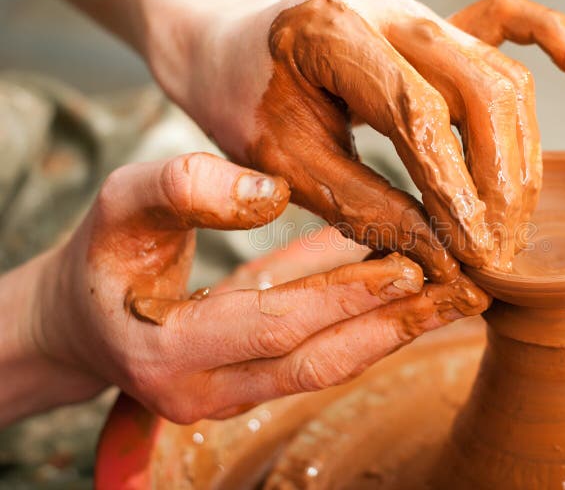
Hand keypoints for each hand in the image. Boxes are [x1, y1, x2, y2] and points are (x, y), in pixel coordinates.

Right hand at [10, 153, 485, 423]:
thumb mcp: (122, 204)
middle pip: (317, 362)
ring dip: (394, 335)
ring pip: (327, 369)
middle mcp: (203, 392)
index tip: (410, 265)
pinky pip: (319, 360)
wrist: (81, 319)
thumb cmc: (102, 257)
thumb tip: (272, 191)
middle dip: (392, 326)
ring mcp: (230, 398)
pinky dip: (368, 330)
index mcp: (165, 350)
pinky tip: (414, 299)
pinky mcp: (252, 388)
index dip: (344, 297)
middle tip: (462, 289)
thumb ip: (185, 187)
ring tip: (457, 300)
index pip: (274, 326)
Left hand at [158, 0, 564, 275]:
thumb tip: (444, 261)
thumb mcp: (285, 166)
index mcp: (330, 32)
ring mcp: (412, 6)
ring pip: (498, 71)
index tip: (475, 254)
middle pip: (479, 88)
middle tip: (500, 249)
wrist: (224, 46)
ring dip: (520, 151)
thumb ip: (366, 208)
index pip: (419, 113)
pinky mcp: (428, 20)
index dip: (457, 190)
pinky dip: (544, 39)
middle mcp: (383, 5)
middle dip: (501, 178)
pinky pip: (499, 19)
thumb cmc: (241, 103)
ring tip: (514, 220)